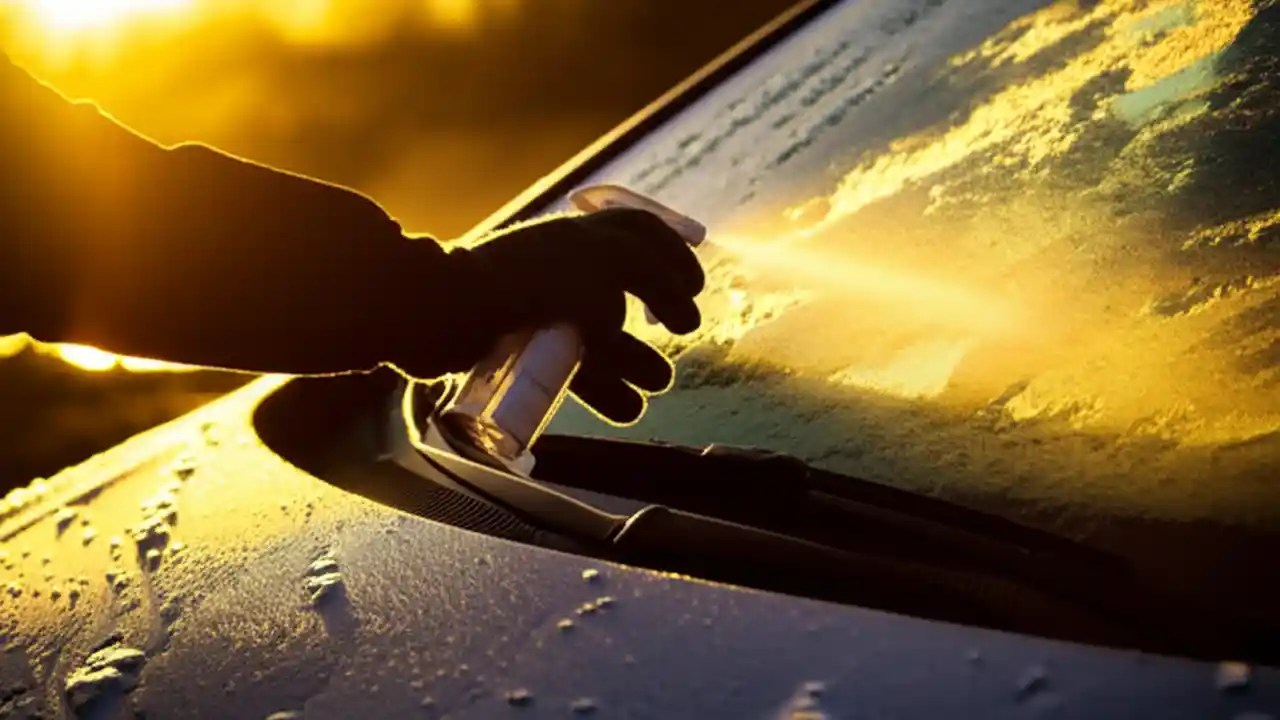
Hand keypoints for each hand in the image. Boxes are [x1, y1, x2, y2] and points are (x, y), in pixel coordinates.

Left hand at [434, 208, 704, 422]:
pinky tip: (626, 409)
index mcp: (578, 240)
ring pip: (603, 336)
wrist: (437, 313)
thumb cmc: (517, 284)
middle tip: (685, 331)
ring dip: (637, 360)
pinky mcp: (522, 351)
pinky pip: (573, 369)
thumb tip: (638, 328)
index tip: (694, 289)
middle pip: (627, 289)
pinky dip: (604, 388)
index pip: (639, 236)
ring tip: (658, 385)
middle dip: (661, 311)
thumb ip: (636, 281)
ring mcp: (543, 313)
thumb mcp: (593, 269)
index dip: (674, 259)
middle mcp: (563, 272)